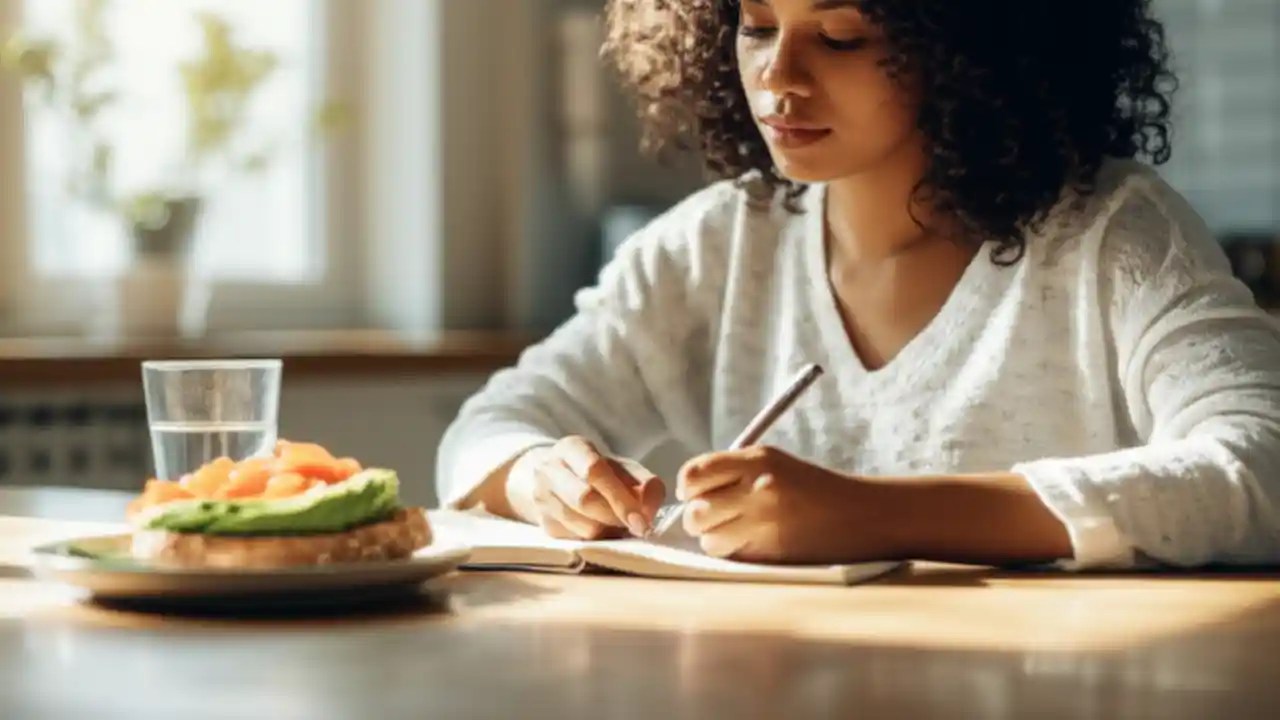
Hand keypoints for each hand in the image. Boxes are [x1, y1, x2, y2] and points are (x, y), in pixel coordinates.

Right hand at [506, 436, 664, 539]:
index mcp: (571, 448)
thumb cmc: (597, 472)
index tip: (641, 519)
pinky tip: (604, 530)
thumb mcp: (623, 468)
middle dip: (616, 516)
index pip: (594, 470)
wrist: (557, 479)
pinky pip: (578, 541)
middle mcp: (549, 470)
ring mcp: (542, 499)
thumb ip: (644, 484)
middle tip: (636, 525)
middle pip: (584, 499)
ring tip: (620, 524)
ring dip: (610, 530)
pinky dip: (599, 540)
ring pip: (582, 526)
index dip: (620, 497)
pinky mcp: (545, 525)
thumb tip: (649, 511)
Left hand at [678, 446, 889, 563]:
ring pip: (708, 539)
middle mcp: (757, 489)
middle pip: (696, 511)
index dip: (688, 487)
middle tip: (714, 517)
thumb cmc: (815, 488)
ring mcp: (765, 523)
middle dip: (698, 518)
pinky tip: (753, 544)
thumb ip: (733, 471)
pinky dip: (733, 553)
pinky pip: (731, 556)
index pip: (695, 474)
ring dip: (714, 539)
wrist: (861, 515)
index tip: (693, 493)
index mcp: (757, 460)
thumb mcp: (775, 463)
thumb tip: (690, 490)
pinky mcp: (772, 552)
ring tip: (735, 532)